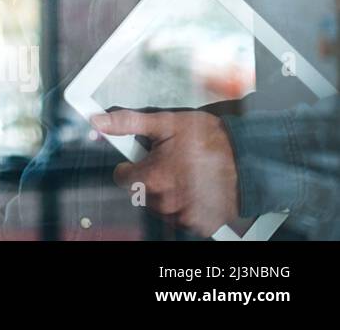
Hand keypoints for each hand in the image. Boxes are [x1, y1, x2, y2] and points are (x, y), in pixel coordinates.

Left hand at [93, 109, 239, 236]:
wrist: (249, 158)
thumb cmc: (210, 139)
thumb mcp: (166, 123)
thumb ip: (128, 123)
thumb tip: (98, 122)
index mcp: (153, 177)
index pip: (122, 178)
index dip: (131, 165)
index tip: (144, 159)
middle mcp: (166, 201)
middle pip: (141, 193)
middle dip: (150, 179)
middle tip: (171, 164)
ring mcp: (184, 216)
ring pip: (160, 207)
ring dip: (167, 194)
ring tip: (186, 176)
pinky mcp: (201, 225)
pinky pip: (182, 219)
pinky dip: (186, 207)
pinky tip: (196, 190)